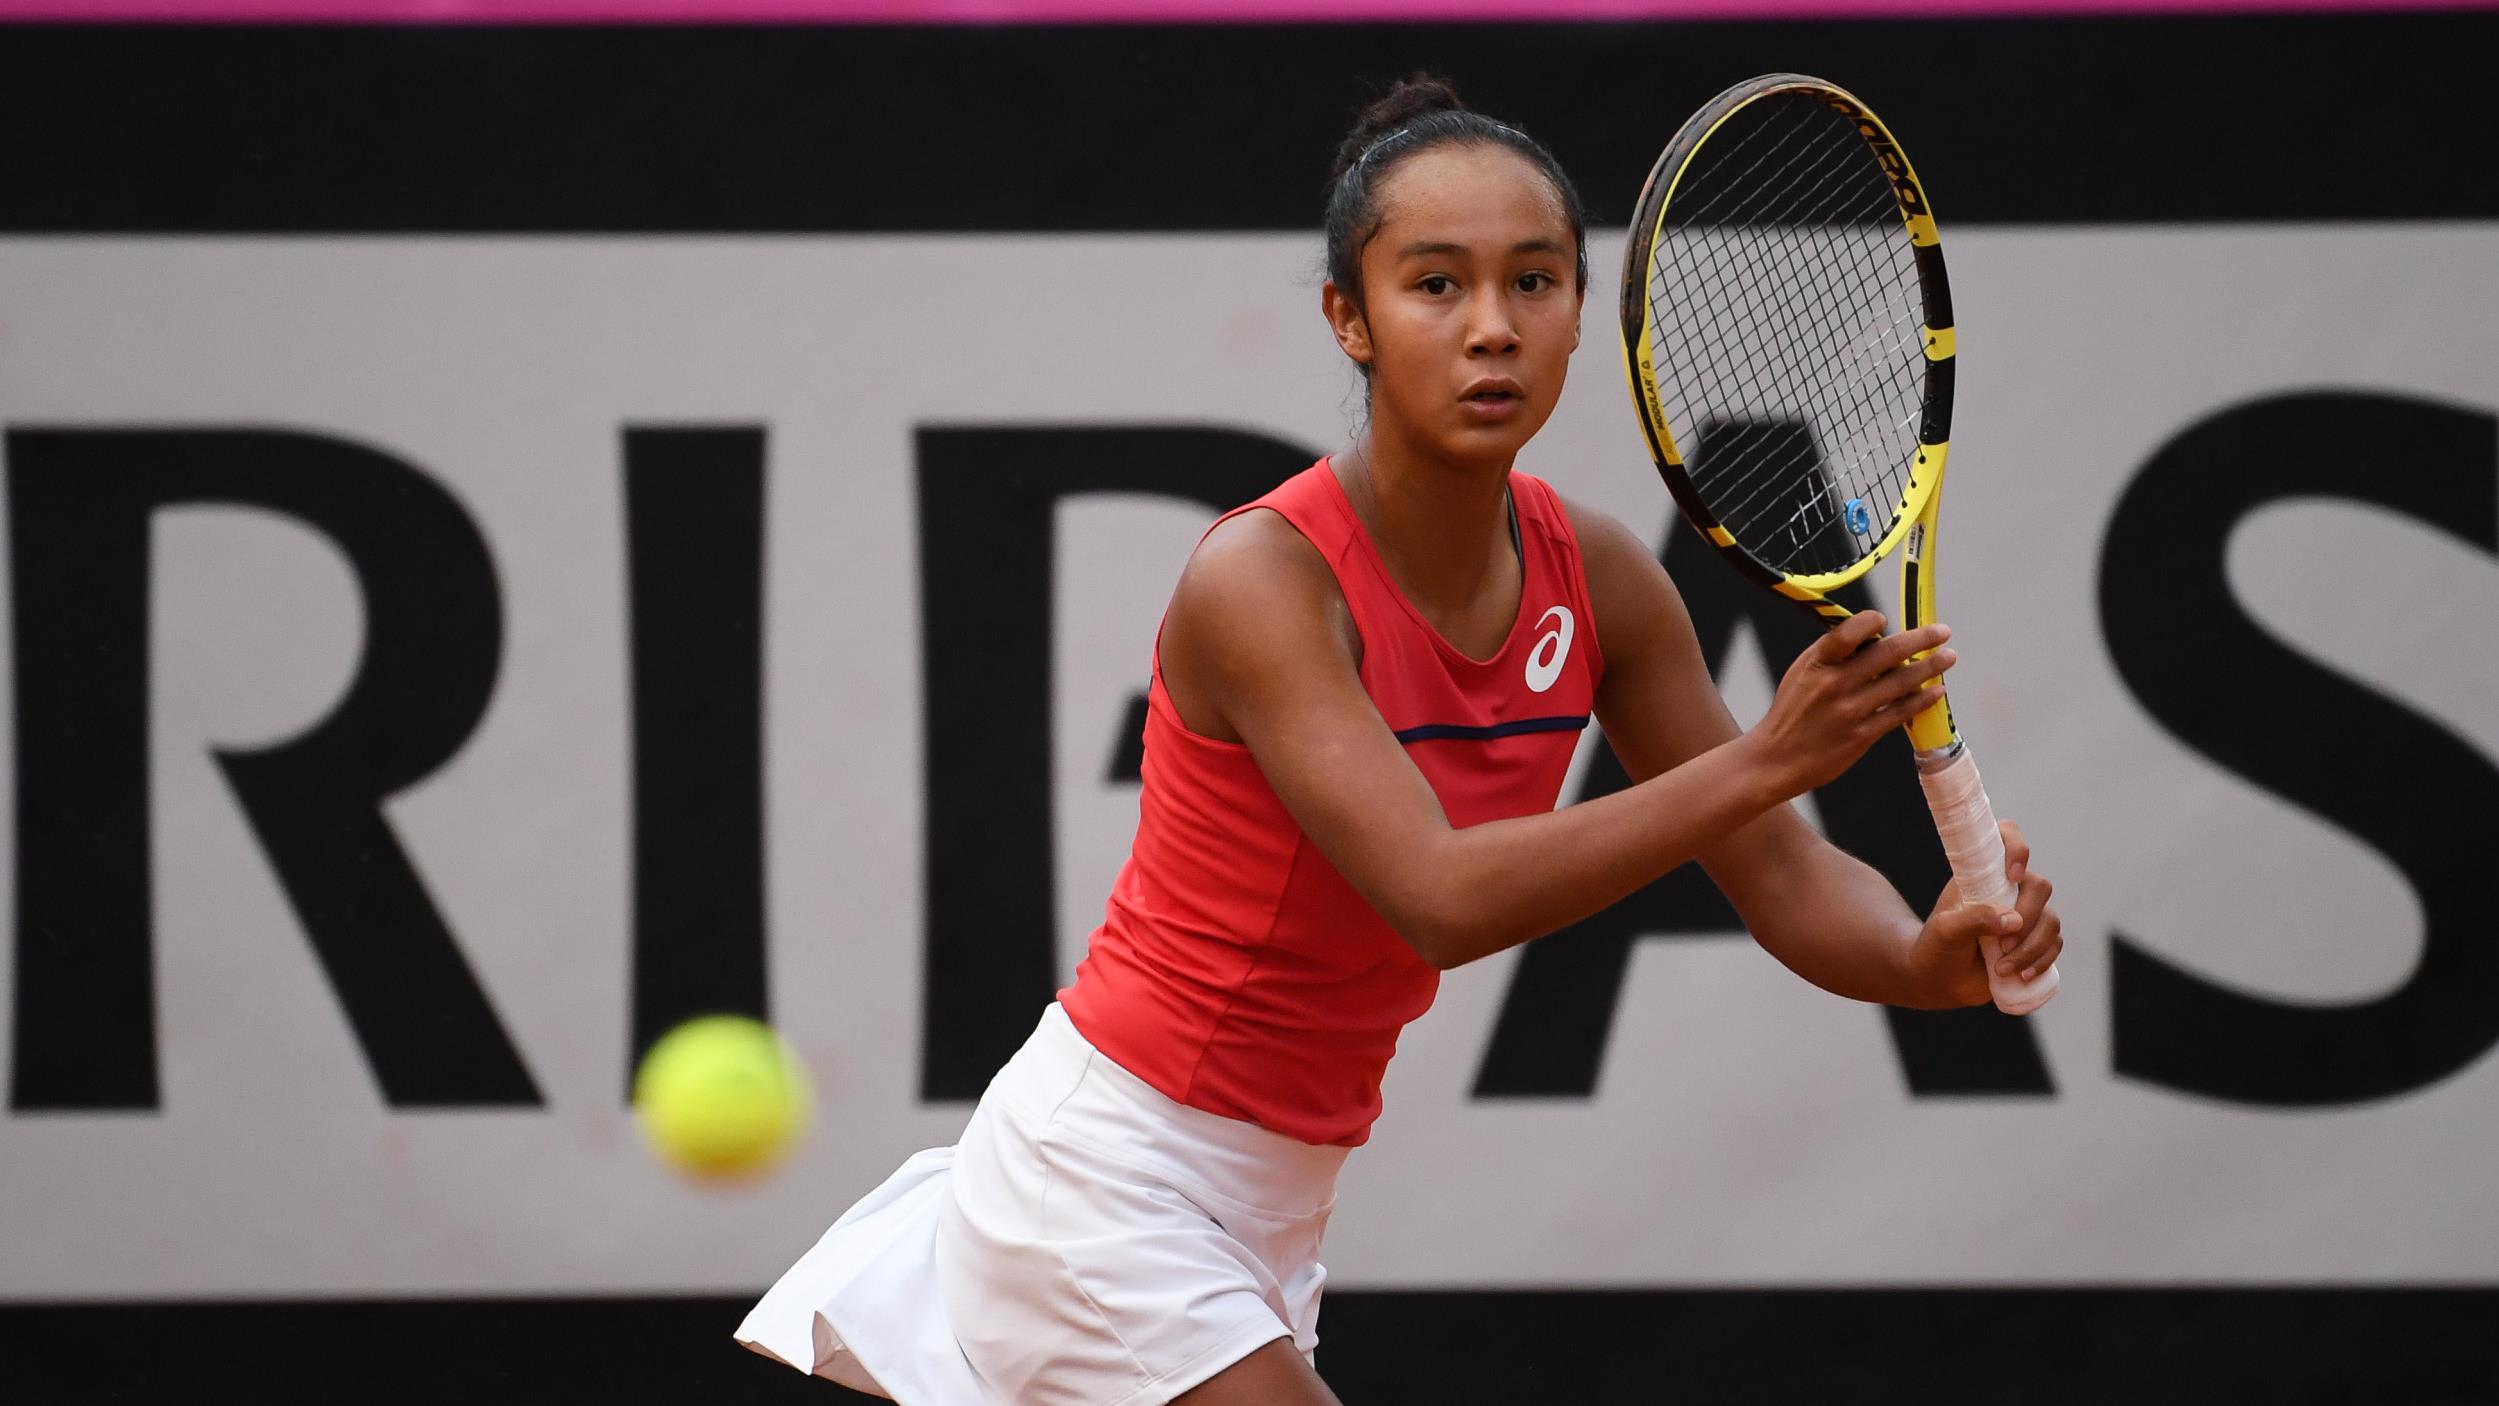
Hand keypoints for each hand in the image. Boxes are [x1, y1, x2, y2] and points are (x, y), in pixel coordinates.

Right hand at [1747, 611, 1955, 797]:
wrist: (1776, 759)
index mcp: (1816, 663)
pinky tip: (1937, 691)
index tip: (1887, 619)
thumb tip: (1873, 636)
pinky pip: (1899, 713)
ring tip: (1948, 657)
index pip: (1849, 632)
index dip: (1872, 621)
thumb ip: (1832, 654)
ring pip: (1900, 683)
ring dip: (1930, 667)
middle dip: (1921, 639)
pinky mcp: (1861, 736)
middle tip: (1943, 632)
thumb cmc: (1791, 712)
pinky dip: (1922, 700)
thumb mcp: (1801, 673)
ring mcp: (1849, 711)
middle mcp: (1833, 684)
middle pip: (1886, 654)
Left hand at [1904, 819, 2060, 1007]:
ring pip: (2051, 920)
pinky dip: (2042, 960)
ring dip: (2031, 948)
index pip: (2007, 838)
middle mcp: (2010, 889)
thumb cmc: (1936, 947)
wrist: (1939, 979)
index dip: (2017, 848)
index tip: (2012, 875)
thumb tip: (2013, 920)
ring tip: (2002, 968)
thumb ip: (1972, 919)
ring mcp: (2026, 914)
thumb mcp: (1944, 931)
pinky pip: (2055, 944)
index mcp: (1984, 873)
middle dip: (2027, 917)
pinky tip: (2022, 975)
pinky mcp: (2036, 941)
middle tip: (2003, 944)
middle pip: (2040, 886)